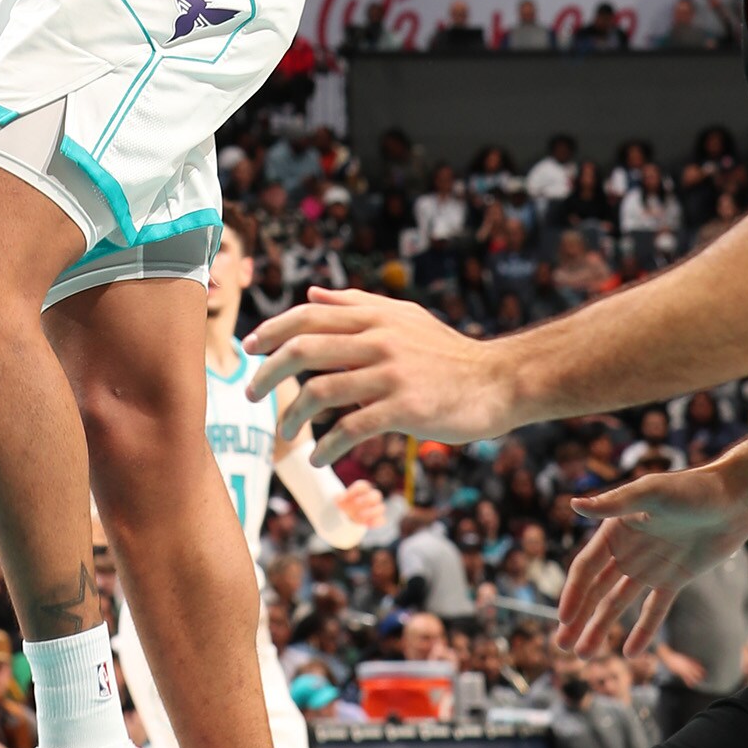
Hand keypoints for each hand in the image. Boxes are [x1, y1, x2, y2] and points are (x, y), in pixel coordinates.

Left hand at [245, 288, 507, 466]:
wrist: (499, 381)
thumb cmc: (448, 353)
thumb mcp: (404, 316)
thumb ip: (356, 304)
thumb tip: (312, 292)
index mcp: (375, 315)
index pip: (309, 314)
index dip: (272, 330)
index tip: (249, 348)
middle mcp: (378, 338)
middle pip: (304, 349)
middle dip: (269, 373)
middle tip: (252, 394)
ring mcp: (390, 373)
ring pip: (321, 390)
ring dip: (294, 415)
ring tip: (285, 433)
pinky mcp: (404, 408)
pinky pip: (351, 427)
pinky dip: (327, 445)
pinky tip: (319, 456)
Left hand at [338, 479, 385, 531]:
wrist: (349, 515)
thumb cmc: (345, 505)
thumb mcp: (339, 501)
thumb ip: (339, 498)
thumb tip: (339, 498)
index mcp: (363, 489)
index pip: (363, 486)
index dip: (353, 491)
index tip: (343, 498)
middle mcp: (372, 497)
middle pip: (376, 495)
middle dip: (366, 500)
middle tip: (356, 504)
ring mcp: (376, 508)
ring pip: (381, 508)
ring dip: (370, 513)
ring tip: (358, 516)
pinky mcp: (378, 519)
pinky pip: (382, 520)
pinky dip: (375, 522)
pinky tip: (366, 524)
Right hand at [555, 464, 747, 659]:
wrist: (734, 499)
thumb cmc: (692, 488)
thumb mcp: (652, 493)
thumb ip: (614, 503)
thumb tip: (574, 504)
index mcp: (616, 529)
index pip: (587, 567)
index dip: (573, 593)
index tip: (563, 618)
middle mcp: (628, 550)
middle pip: (596, 590)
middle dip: (578, 618)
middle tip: (561, 646)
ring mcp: (651, 567)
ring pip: (618, 604)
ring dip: (600, 628)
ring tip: (584, 655)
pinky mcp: (675, 579)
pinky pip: (654, 610)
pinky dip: (642, 632)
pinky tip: (630, 654)